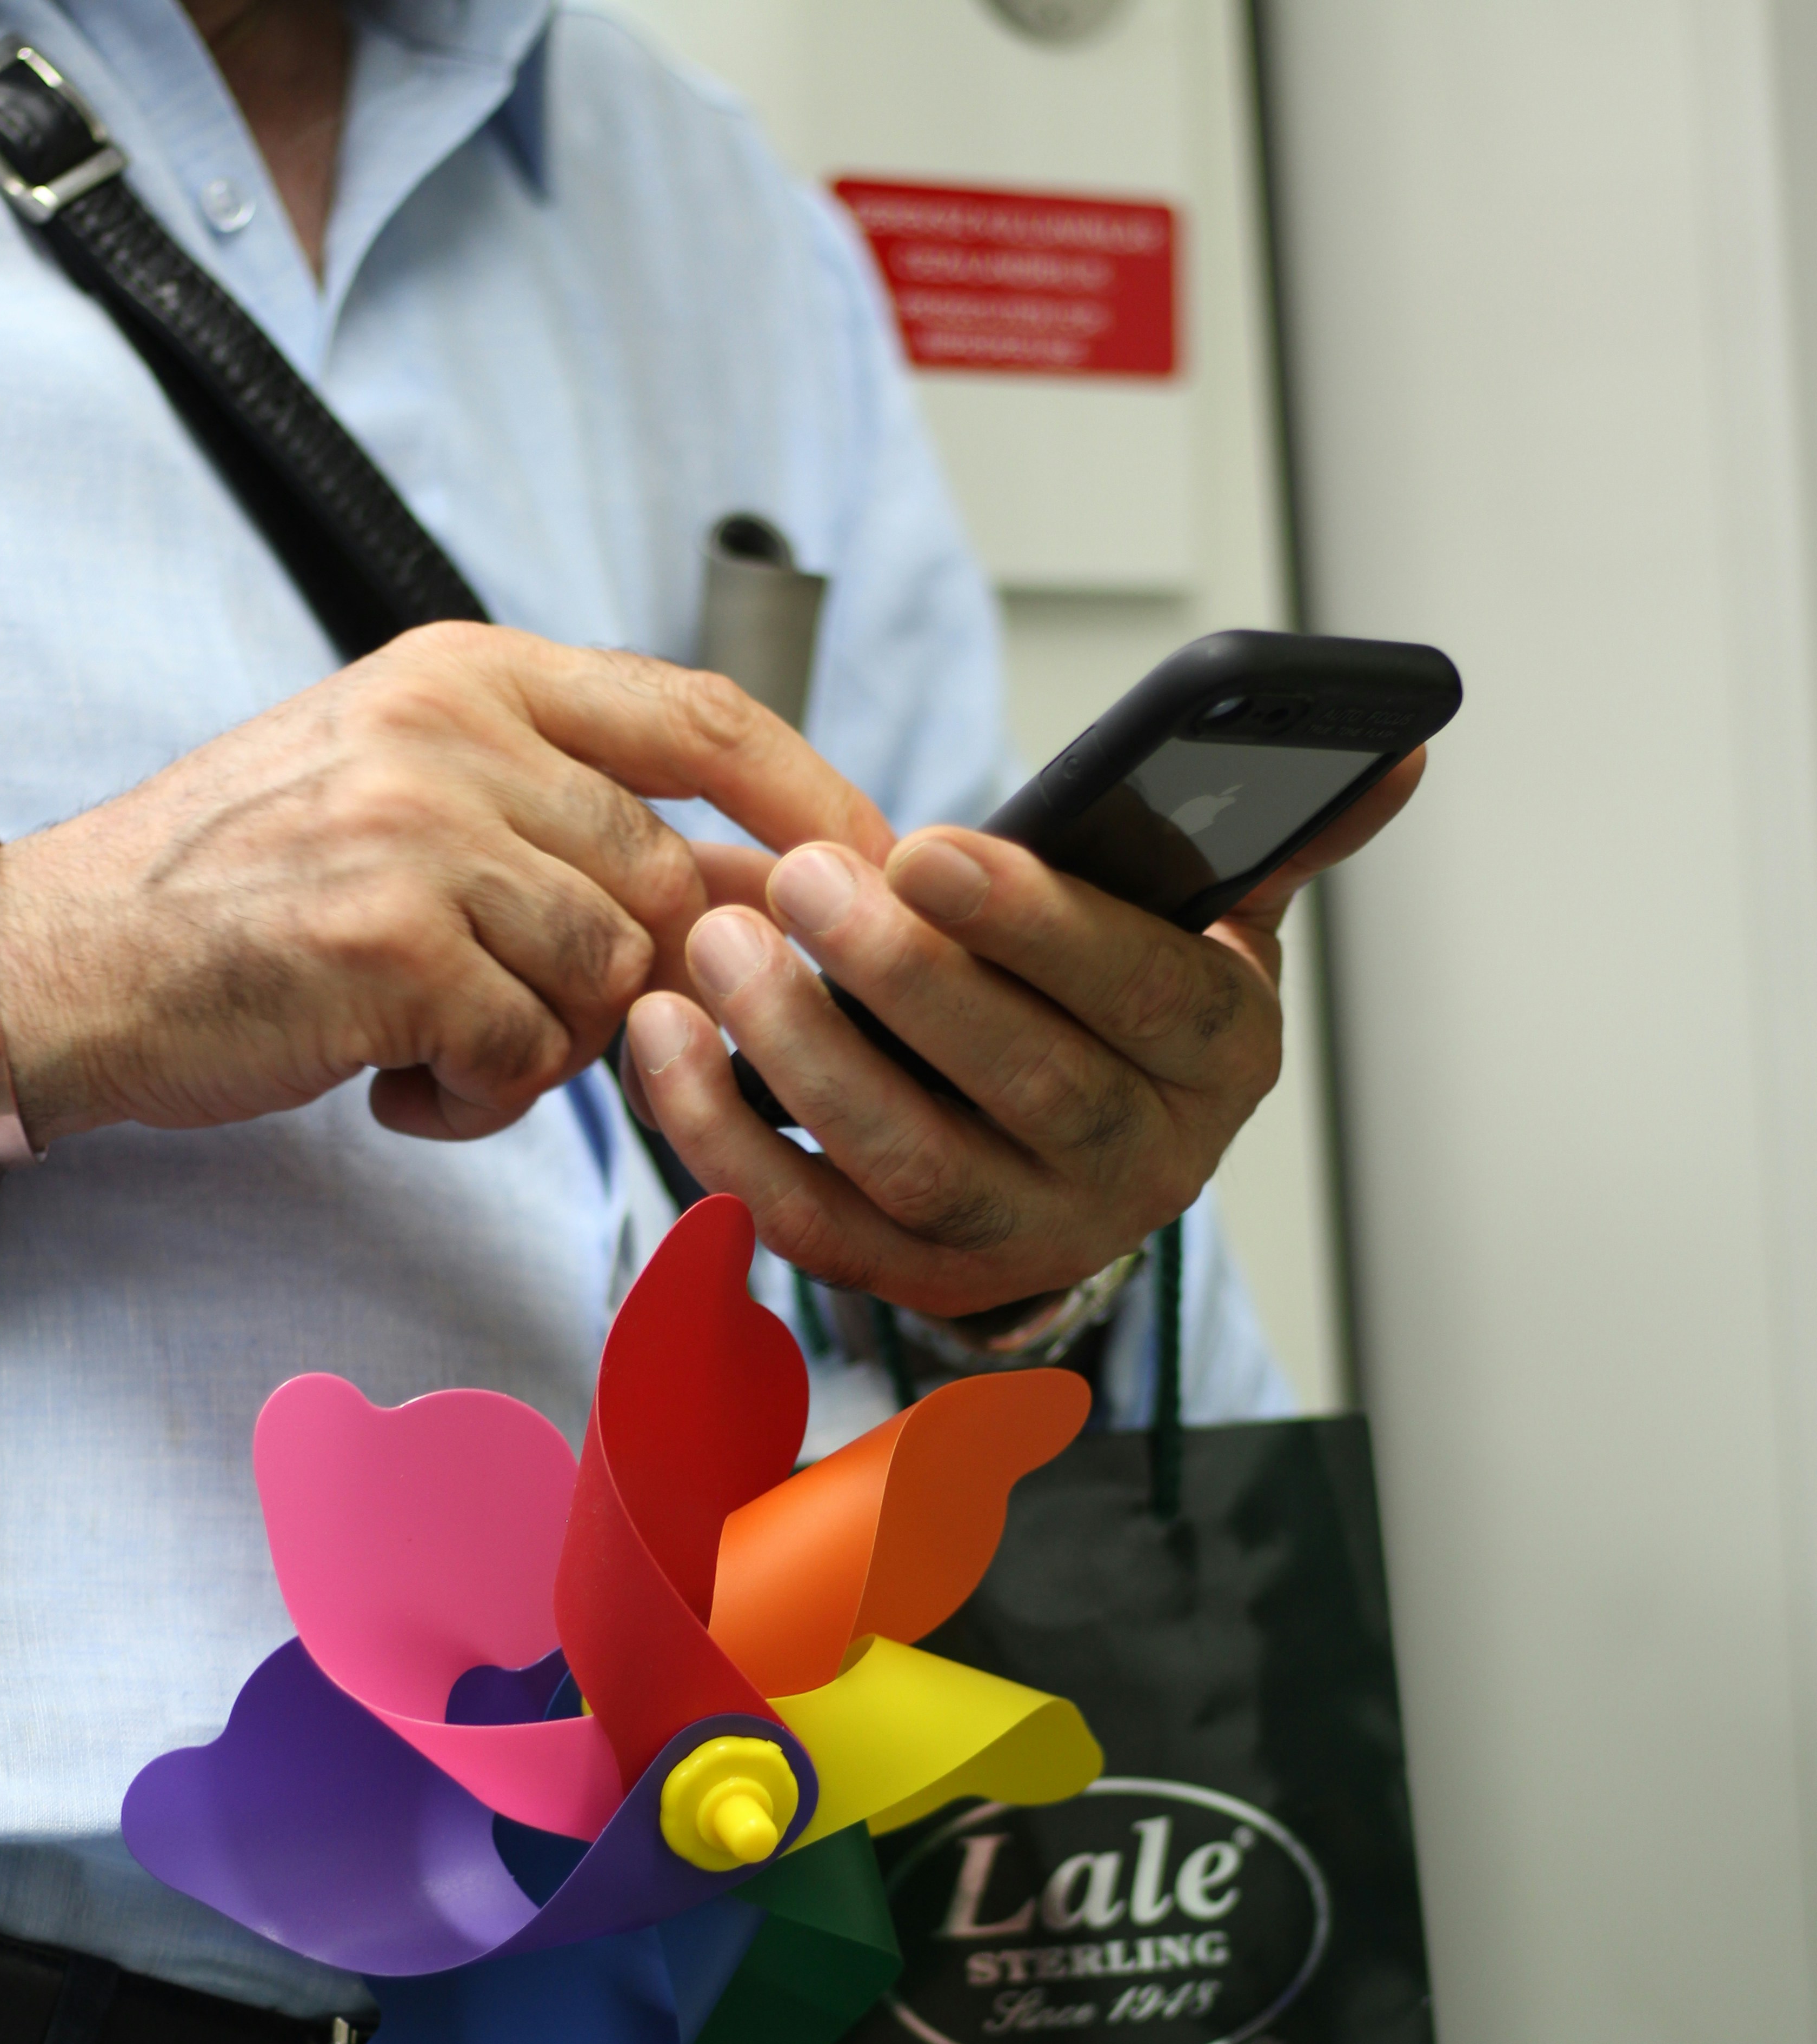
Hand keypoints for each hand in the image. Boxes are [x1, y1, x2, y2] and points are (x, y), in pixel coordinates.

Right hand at [0, 625, 889, 1171]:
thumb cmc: (254, 889)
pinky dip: (478, 1098)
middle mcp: (452, 728)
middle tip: (531, 1021)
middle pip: (666, 877)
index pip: (701, 712)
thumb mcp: (418, 797)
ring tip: (441, 1045)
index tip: (871, 872)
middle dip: (639, 984)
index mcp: (471, 671)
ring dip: (549, 1047)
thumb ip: (574, 821)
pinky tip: (394, 1083)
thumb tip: (771, 886)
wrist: (74, 958)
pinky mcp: (388, 941)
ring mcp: (419, 829)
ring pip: (610, 971)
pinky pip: (527, 1051)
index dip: (811, 798)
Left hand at [624, 752, 1425, 1315]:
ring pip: (908, 1165)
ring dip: (799, 1056)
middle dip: (901, 981)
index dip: (1035, 925)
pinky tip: (661, 1041)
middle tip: (796, 881)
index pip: (1141, 993)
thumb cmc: (1122, 1002)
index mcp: (1218, 1059)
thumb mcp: (1210, 921)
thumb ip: (1274, 836)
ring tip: (715, 946)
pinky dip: (724, 1139)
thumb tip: (1393, 749)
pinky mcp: (919, 1283)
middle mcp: (1139, 1168)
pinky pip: (810, 1226)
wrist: (1079, 1152)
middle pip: (1021, 1086)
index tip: (927, 845)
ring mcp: (1027, 1238)